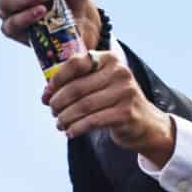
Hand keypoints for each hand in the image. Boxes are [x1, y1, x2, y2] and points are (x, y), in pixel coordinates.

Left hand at [42, 51, 175, 166]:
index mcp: (109, 59)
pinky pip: (92, 121)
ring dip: (65, 117)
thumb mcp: (100, 84)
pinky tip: (70, 132)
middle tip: (52, 111)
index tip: (47, 93)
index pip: (76, 62)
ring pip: (83, 106)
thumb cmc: (115, 101)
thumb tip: (46, 94)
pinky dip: (76, 128)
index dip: (57, 79)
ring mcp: (124, 92)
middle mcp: (119, 72)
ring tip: (59, 123)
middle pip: (77, 87)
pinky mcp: (126, 113)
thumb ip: (76, 82)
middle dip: (58, 102)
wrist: (145, 122)